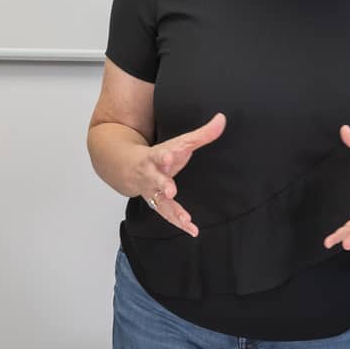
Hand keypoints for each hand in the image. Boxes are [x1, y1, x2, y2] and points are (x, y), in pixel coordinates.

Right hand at [130, 112, 225, 236]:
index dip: (166, 155)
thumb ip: (203, 134)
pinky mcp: (156, 203)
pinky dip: (179, 223)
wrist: (128, 167)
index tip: (170, 156)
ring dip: (172, 211)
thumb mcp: (180, 143)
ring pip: (160, 202)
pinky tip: (192, 230)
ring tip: (186, 220)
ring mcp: (152, 191)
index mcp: (159, 156)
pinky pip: (166, 215)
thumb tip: (222, 118)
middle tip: (171, 190)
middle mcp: (152, 174)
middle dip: (162, 184)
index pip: (163, 153)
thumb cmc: (160, 154)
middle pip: (156, 179)